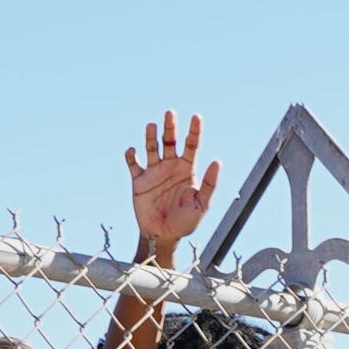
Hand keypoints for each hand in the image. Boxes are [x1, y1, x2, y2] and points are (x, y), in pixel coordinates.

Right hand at [127, 112, 214, 262]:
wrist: (163, 236)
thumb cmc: (185, 222)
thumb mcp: (201, 204)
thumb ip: (209, 184)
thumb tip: (217, 161)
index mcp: (187, 170)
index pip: (192, 145)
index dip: (194, 131)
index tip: (196, 117)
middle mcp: (170, 167)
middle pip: (170, 141)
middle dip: (170, 127)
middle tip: (170, 113)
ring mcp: (154, 172)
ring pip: (152, 148)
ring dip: (150, 136)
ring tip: (152, 125)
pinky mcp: (139, 181)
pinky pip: (133, 164)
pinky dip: (131, 156)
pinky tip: (133, 151)